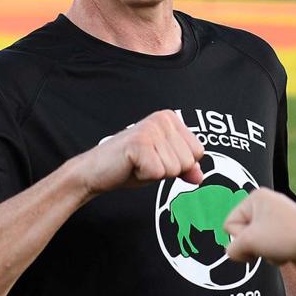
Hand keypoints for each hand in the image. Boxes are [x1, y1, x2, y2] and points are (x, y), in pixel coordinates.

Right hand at [72, 110, 203, 195]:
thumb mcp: (163, 165)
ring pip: (174, 168)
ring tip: (138, 164)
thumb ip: (184, 168)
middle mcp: (162, 119)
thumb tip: (199, 176)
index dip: (178, 164)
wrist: (95, 171)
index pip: (198, 152)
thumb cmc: (128, 165)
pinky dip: (145, 176)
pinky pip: (158, 173)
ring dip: (155, 173)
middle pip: (188, 161)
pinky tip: (132, 166)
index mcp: (170, 118)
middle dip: (167, 170)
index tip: (156, 159)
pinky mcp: (139, 144)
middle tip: (145, 163)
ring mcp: (150, 130)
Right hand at [224, 188, 295, 269]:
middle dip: (253, 246)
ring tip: (280, 249)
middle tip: (268, 245)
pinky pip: (270, 245)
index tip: (256, 240)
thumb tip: (235, 253)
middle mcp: (267, 202)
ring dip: (265, 252)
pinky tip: (288, 252)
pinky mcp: (288, 230)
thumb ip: (232, 249)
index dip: (240, 238)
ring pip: (257, 242)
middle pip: (243, 233)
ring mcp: (279, 216)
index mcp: (256, 196)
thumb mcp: (249, 242)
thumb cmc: (285, 238)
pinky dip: (275, 253)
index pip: (230, 223)